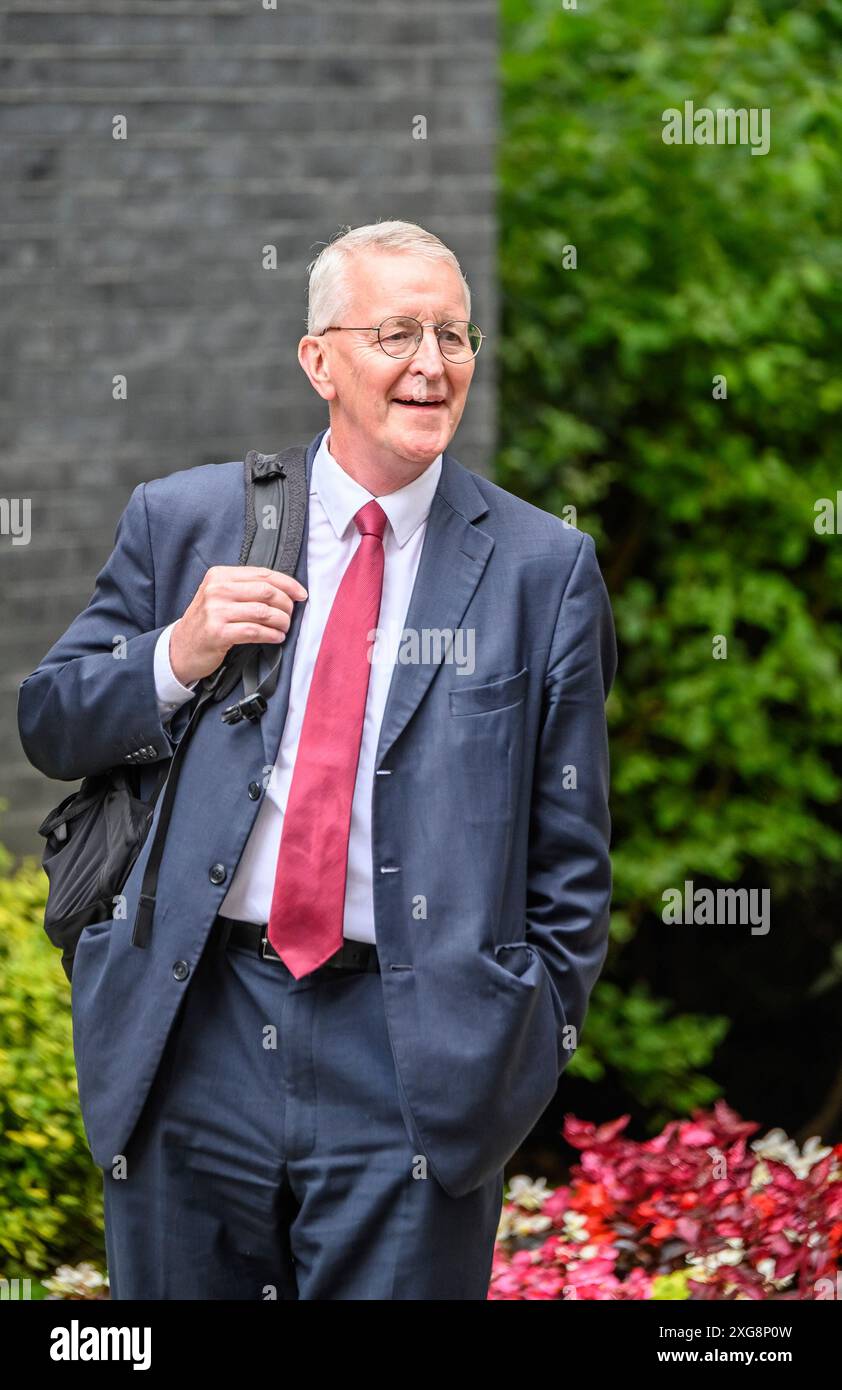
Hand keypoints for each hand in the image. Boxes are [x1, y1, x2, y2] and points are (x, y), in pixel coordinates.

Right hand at [169, 566, 307, 685]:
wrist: (181, 648)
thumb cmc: (207, 622)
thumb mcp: (220, 596)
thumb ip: (245, 588)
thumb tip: (285, 588)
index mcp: (220, 575)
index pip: (262, 574)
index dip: (288, 584)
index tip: (301, 594)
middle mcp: (217, 590)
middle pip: (266, 591)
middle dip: (286, 604)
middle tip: (290, 615)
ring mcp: (216, 611)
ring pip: (263, 611)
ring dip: (281, 621)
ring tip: (284, 627)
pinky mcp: (218, 632)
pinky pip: (255, 631)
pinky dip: (271, 634)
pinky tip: (276, 637)